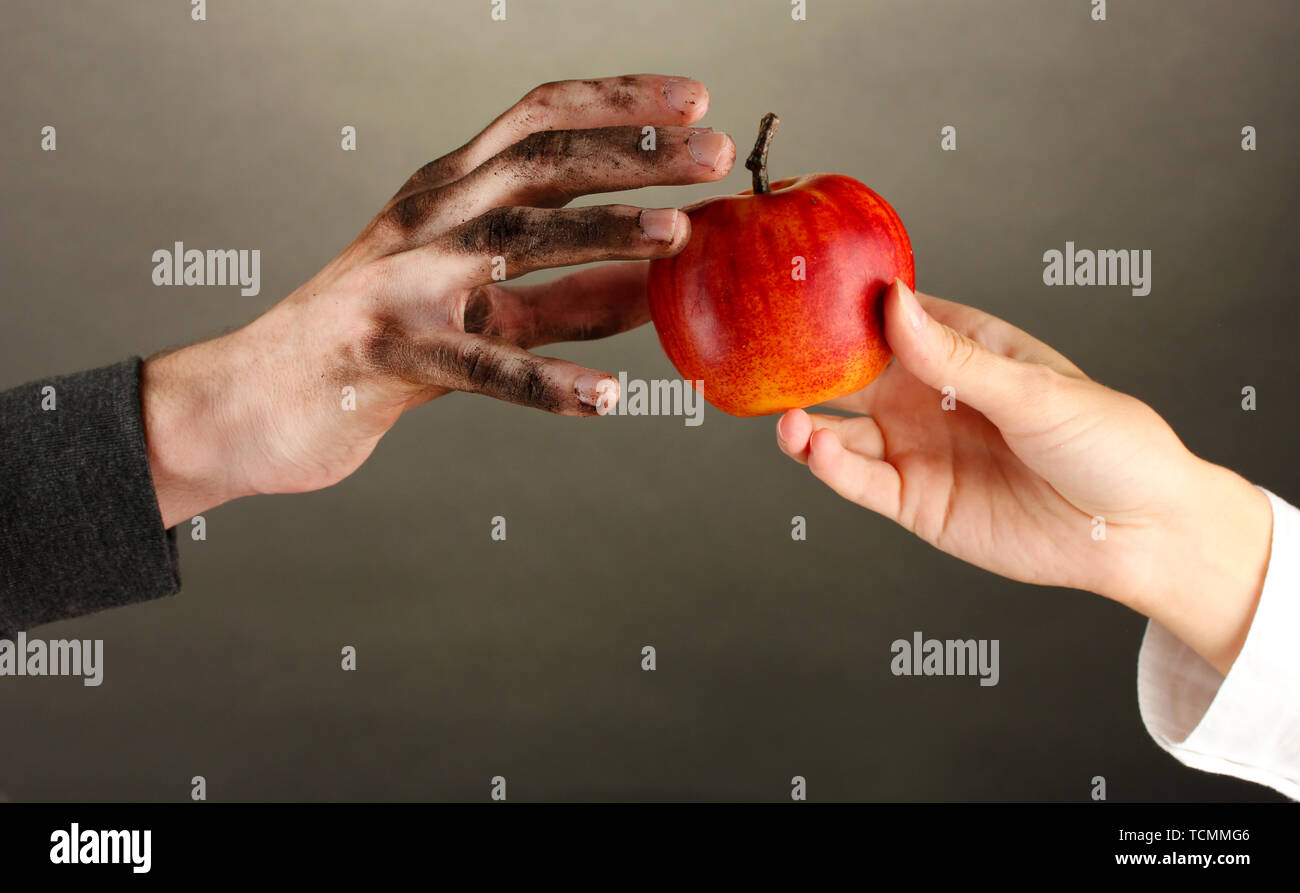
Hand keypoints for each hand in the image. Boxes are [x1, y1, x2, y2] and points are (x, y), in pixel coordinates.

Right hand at [142, 74, 734, 527]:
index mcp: (448, 194)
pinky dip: (543, 382)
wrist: (260, 401)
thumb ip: (574, 293)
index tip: (696, 102)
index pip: (539, 122)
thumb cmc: (386, 344)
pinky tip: (606, 398)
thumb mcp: (487, 305)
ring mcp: (404, 282)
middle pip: (538, 164)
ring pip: (510, 241)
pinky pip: (478, 366)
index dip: (618, 105)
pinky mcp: (389, 354)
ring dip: (599, 235)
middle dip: (632, 153)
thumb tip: (669, 281)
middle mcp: (427, 220)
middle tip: (715, 153)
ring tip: (679, 239)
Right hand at [776, 279, 1272, 673]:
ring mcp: (918, 449)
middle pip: (849, 375)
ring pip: (843, 432)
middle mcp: (929, 396)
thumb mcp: (1034, 390)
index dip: (840, 305)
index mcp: (962, 348)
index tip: (795, 292)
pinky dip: (832, 468)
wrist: (1139, 533)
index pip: (888, 317)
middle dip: (807, 367)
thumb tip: (893, 303)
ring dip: (808, 425)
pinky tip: (817, 452)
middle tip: (765, 360)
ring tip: (788, 422)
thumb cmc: (1108, 443)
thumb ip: (955, 356)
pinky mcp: (916, 502)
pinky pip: (861, 482)